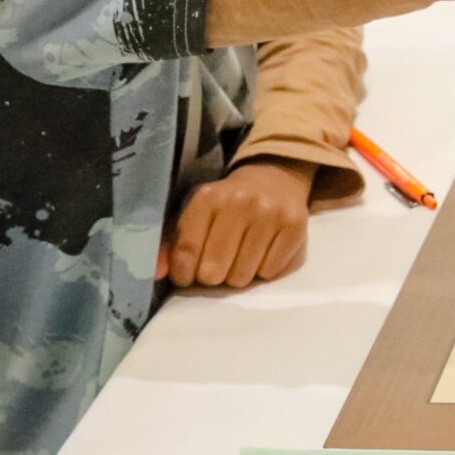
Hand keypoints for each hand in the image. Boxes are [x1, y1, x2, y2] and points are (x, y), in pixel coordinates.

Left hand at [160, 158, 314, 288]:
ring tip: (241, 257)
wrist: (274, 178)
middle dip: (212, 275)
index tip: (188, 274)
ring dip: (238, 274)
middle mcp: (241, 201)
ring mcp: (271, 212)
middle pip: (214, 271)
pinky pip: (270, 272)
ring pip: (243, 276)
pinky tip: (262, 252)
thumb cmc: (225, 206)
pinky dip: (264, 270)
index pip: (186, 252)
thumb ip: (170, 244)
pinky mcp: (297, 224)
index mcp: (208, 197)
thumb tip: (158, 273)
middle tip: (218, 265)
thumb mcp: (192, 216)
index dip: (184, 273)